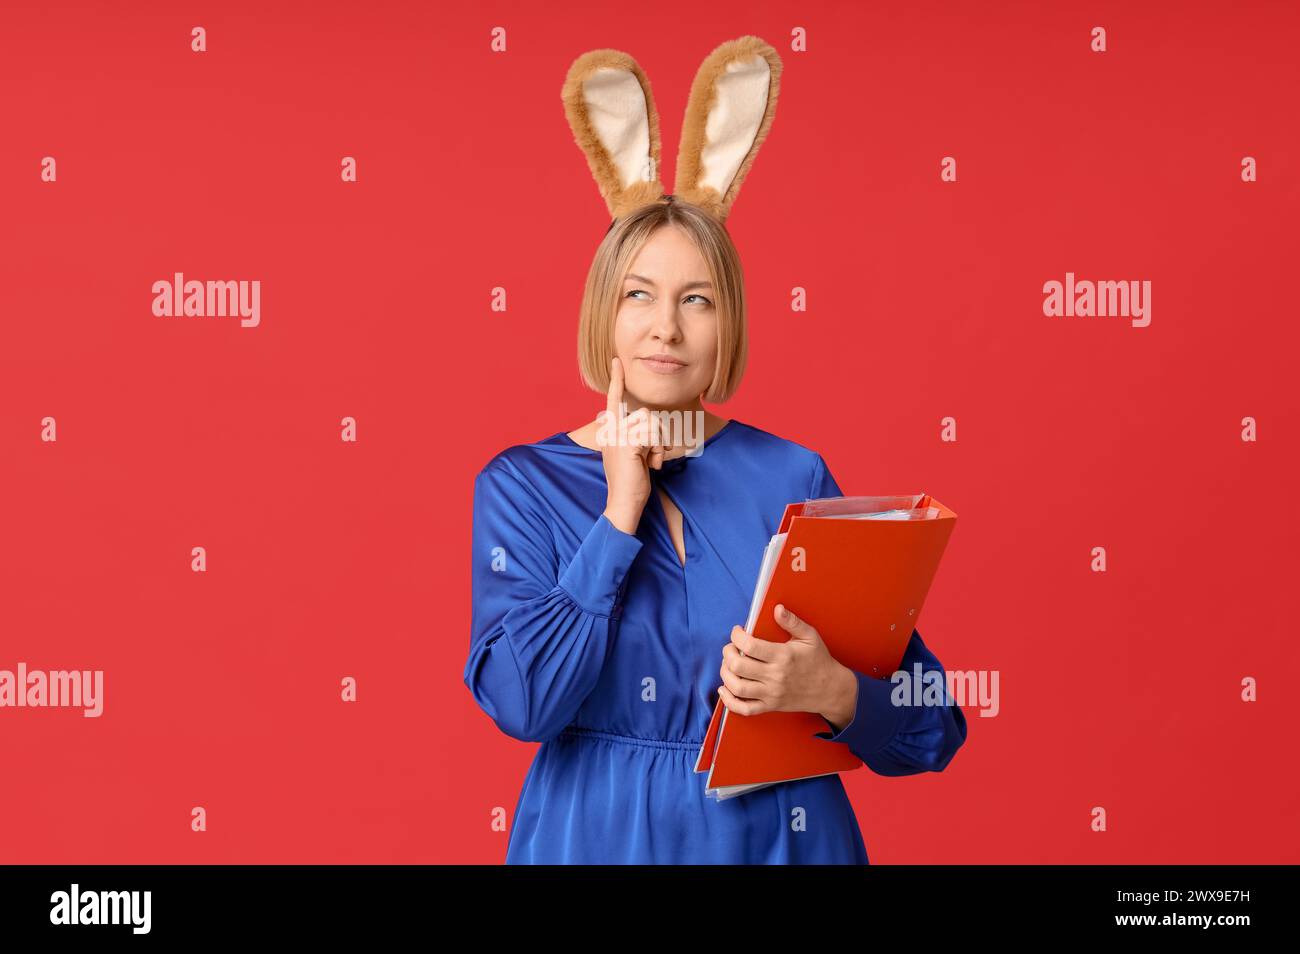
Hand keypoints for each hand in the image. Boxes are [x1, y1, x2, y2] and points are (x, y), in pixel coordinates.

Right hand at [599, 356, 667, 533]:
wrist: (624, 502)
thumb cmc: (632, 482)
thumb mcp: (635, 455)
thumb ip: (637, 438)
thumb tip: (652, 427)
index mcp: (610, 431)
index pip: (615, 400)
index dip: (617, 380)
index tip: (617, 361)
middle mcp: (611, 430)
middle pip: (645, 414)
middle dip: (657, 436)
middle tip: (651, 458)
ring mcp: (617, 437)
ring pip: (652, 423)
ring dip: (659, 445)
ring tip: (650, 462)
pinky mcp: (628, 444)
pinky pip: (653, 436)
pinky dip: (658, 452)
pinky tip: (651, 466)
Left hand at [717, 603, 858, 729]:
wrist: (830, 690)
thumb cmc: (819, 660)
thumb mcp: (810, 637)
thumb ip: (792, 622)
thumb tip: (777, 608)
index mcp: (783, 656)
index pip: (750, 645)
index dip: (737, 636)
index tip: (737, 631)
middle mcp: (775, 676)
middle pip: (738, 666)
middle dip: (728, 653)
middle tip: (731, 647)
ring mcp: (772, 693)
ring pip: (737, 687)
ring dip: (725, 673)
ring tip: (728, 664)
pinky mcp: (770, 706)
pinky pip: (744, 709)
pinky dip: (729, 701)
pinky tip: (725, 689)